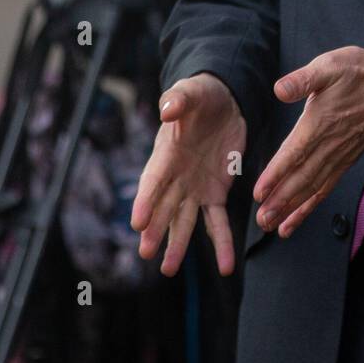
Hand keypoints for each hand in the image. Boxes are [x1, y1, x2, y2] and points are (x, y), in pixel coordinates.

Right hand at [131, 72, 246, 276]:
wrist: (223, 103)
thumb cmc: (201, 97)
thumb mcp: (191, 92)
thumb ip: (179, 100)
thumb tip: (167, 108)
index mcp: (166, 154)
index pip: (153, 181)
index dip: (145, 201)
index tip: (138, 222)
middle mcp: (176, 177)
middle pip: (164, 206)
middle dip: (156, 229)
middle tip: (147, 252)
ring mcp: (194, 188)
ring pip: (185, 221)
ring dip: (178, 245)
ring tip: (168, 270)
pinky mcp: (216, 194)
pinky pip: (217, 222)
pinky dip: (222, 244)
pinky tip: (226, 267)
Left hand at [252, 46, 363, 239]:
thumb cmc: (359, 72)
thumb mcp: (329, 65)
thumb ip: (303, 79)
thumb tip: (280, 89)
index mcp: (320, 122)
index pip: (294, 153)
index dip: (276, 175)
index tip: (259, 193)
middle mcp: (329, 144)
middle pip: (302, 179)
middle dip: (280, 202)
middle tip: (262, 221)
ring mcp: (340, 155)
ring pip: (313, 188)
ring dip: (293, 209)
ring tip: (274, 226)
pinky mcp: (347, 159)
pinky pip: (326, 187)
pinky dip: (310, 205)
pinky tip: (297, 217)